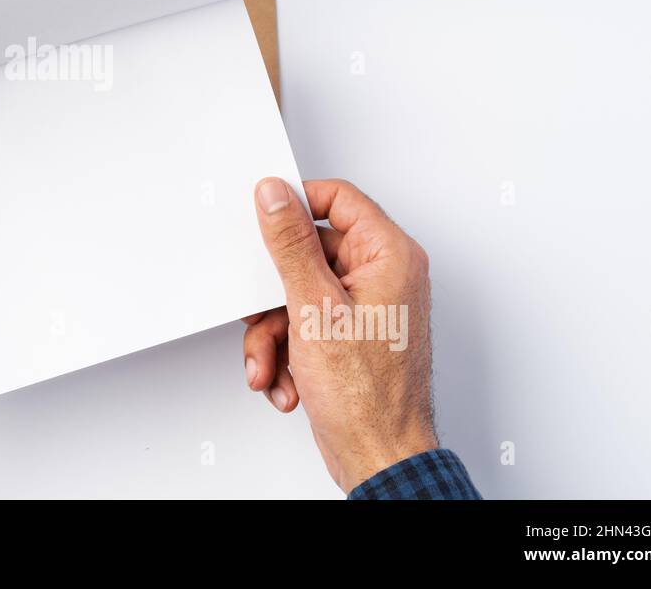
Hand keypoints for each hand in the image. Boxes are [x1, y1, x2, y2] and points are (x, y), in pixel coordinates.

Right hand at [243, 178, 437, 492]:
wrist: (378, 456)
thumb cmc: (367, 396)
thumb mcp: (313, 307)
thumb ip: (291, 245)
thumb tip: (275, 195)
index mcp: (388, 256)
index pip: (338, 199)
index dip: (295, 206)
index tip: (263, 223)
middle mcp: (382, 276)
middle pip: (307, 254)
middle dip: (274, 297)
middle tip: (263, 314)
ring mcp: (365, 308)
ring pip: (297, 294)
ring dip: (274, 333)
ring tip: (273, 362)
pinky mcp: (348, 336)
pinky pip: (303, 323)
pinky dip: (287, 352)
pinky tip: (288, 379)